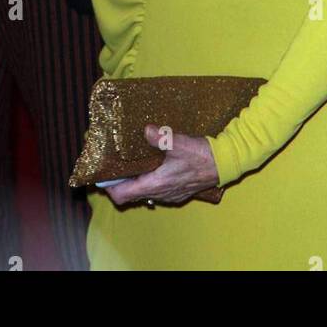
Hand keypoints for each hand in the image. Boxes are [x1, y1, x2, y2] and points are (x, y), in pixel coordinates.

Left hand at [103, 124, 218, 207]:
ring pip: (143, 194)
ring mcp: (169, 195)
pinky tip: (151, 166)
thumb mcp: (178, 142)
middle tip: (114, 166)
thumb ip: (159, 136)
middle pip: (130, 196)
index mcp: (155, 183)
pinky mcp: (177, 192)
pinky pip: (156, 191)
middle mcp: (160, 193)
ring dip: (135, 182)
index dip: (109, 188)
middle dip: (120, 183)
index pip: (122, 195)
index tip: (103, 175)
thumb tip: (145, 130)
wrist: (223, 163)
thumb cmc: (200, 155)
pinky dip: (148, 182)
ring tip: (130, 164)